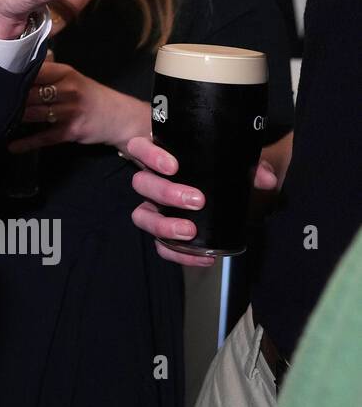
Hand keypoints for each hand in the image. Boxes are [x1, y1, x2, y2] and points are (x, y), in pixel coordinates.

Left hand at [11, 55, 150, 153]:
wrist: (118, 117)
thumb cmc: (87, 95)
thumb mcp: (71, 78)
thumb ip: (48, 72)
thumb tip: (19, 62)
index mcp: (65, 73)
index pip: (35, 71)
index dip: (14, 75)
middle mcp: (68, 90)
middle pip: (31, 93)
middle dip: (10, 98)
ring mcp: (70, 111)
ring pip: (35, 113)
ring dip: (14, 118)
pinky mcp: (71, 131)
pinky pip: (45, 137)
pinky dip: (27, 143)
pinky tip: (12, 146)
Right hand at [124, 136, 277, 266]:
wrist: (213, 193)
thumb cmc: (213, 171)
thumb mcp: (230, 165)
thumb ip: (249, 169)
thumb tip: (265, 179)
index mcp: (160, 157)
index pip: (140, 148)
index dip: (150, 156)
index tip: (173, 166)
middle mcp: (150, 180)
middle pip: (141, 183)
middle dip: (166, 193)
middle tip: (197, 200)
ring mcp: (152, 206)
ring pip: (141, 215)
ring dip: (163, 225)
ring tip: (190, 231)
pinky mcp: (161, 231)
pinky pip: (159, 245)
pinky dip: (177, 254)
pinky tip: (202, 257)